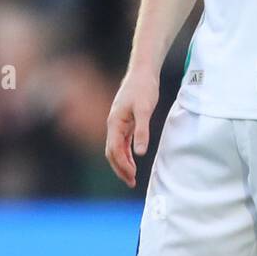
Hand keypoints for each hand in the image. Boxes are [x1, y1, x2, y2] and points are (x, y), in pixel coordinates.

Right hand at [105, 69, 159, 186]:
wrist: (142, 72)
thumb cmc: (143, 89)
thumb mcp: (145, 110)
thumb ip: (142, 131)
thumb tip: (140, 153)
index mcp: (114, 123)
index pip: (114, 150)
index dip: (122, 166)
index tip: (132, 177)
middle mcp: (113, 125)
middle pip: (112, 152)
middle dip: (120, 169)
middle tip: (132, 182)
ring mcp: (118, 123)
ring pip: (116, 148)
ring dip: (123, 163)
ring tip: (132, 177)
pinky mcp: (125, 121)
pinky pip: (122, 142)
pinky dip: (126, 154)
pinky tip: (133, 161)